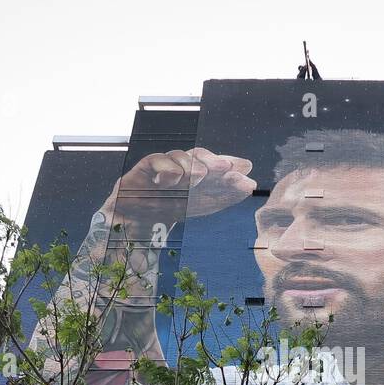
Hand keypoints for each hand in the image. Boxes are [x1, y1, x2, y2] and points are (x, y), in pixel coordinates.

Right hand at [109, 147, 255, 224]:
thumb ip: (224, 195)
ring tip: (200, 177)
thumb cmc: (166, 214)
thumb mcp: (200, 207)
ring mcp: (162, 165)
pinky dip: (168, 169)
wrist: (133, 228)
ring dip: (192, 166)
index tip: (247, 170)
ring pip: (180, 156)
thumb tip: (250, 183)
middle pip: (199, 156)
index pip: (215, 164)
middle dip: (214, 162)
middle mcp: (181, 166)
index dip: (230, 164)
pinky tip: (174, 180)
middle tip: (226, 168)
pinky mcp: (143, 168)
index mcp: (196, 173)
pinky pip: (158, 160)